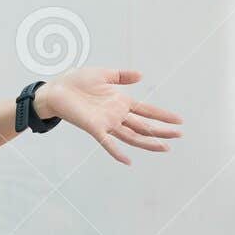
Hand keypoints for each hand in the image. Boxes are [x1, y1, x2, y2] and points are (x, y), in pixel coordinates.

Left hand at [34, 68, 182, 164]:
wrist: (55, 89)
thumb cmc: (76, 81)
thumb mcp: (103, 74)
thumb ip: (121, 76)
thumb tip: (141, 75)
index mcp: (120, 102)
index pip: (146, 110)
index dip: (162, 115)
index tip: (179, 120)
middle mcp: (116, 115)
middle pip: (144, 125)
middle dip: (162, 130)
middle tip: (179, 135)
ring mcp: (107, 123)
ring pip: (132, 136)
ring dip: (148, 142)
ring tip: (164, 147)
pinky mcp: (94, 128)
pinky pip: (107, 143)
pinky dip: (117, 152)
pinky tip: (128, 160)